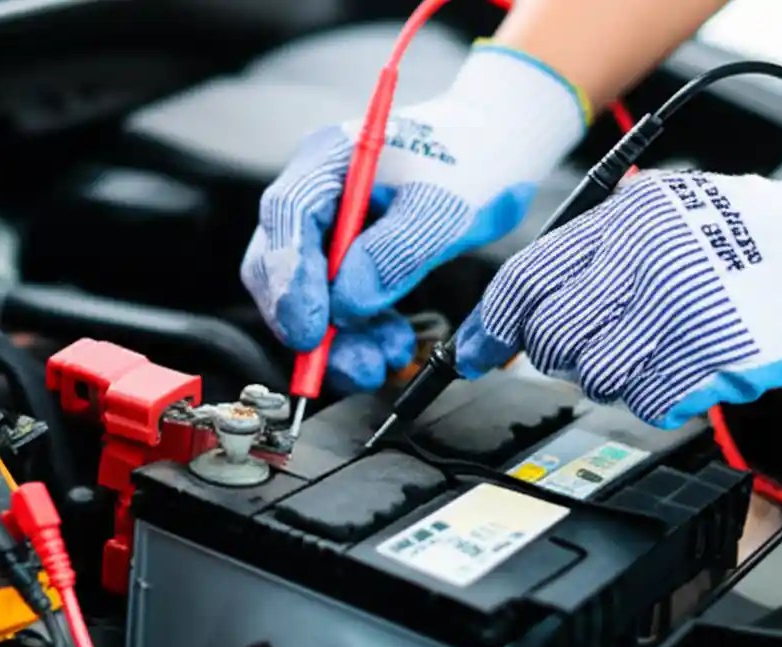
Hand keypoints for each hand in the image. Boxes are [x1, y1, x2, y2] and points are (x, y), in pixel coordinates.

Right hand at [241, 41, 588, 392]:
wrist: (500, 148)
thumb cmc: (477, 159)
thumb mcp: (446, 209)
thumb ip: (394, 253)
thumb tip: (346, 304)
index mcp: (330, 158)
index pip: (287, 216)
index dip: (290, 278)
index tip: (311, 330)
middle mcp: (318, 190)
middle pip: (281, 261)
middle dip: (310, 321)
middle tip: (350, 363)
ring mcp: (330, 222)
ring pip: (307, 292)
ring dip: (339, 337)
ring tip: (384, 360)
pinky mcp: (347, 251)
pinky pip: (337, 300)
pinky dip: (359, 329)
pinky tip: (392, 344)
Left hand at [454, 145, 781, 427]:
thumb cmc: (751, 230)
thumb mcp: (662, 206)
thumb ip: (596, 243)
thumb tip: (525, 298)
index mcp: (621, 224)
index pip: (523, 283)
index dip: (488, 328)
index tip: (475, 354)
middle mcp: (641, 267)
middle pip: (549, 340)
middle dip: (554, 356)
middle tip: (583, 348)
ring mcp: (676, 315)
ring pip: (593, 377)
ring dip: (610, 377)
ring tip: (644, 354)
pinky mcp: (711, 359)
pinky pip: (647, 401)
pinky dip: (655, 396)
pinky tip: (680, 369)